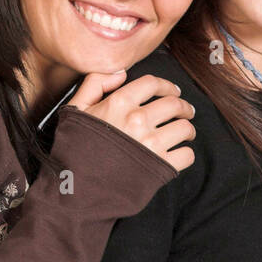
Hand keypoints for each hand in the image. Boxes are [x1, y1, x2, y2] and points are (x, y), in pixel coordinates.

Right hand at [68, 71, 195, 172]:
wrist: (76, 188)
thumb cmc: (74, 149)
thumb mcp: (75, 109)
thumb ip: (94, 84)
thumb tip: (121, 73)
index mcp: (119, 103)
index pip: (152, 84)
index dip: (167, 85)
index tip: (173, 91)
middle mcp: (137, 120)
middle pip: (174, 104)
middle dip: (183, 106)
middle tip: (185, 111)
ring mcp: (150, 144)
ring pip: (184, 128)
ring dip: (187, 129)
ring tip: (185, 133)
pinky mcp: (159, 167)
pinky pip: (186, 155)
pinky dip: (185, 153)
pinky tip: (178, 153)